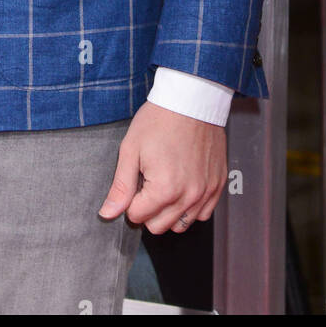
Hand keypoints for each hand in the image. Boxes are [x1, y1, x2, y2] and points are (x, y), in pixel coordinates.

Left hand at [98, 100, 226, 233]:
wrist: (191, 100)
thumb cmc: (159, 120)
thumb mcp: (131, 149)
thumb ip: (121, 186)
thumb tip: (108, 213)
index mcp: (165, 189)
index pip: (137, 216)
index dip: (130, 200)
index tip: (134, 181)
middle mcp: (189, 196)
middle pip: (159, 226)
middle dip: (147, 209)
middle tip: (147, 182)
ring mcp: (206, 192)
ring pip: (181, 225)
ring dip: (168, 211)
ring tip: (164, 184)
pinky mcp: (217, 185)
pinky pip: (203, 214)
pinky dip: (190, 207)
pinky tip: (182, 187)